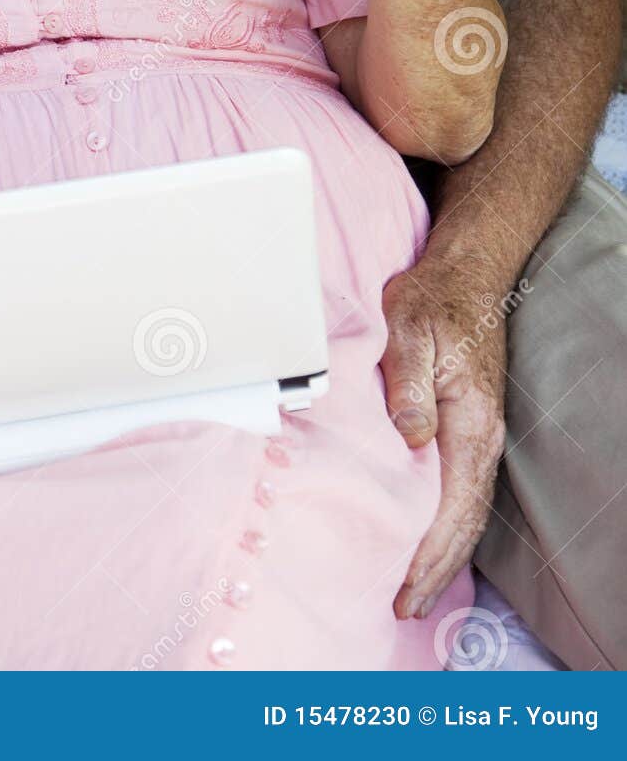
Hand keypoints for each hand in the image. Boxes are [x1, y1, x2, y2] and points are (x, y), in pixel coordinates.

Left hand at [380, 257, 506, 617]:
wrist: (462, 276)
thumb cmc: (432, 300)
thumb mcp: (409, 329)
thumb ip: (409, 384)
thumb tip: (412, 439)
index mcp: (469, 421)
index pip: (453, 505)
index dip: (430, 552)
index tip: (405, 589)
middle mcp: (480, 436)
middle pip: (463, 519)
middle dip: (436, 568)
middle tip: (404, 608)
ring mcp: (476, 433)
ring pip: (464, 509)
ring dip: (441, 552)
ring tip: (411, 589)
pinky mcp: (464, 427)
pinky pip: (458, 489)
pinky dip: (443, 523)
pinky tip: (423, 538)